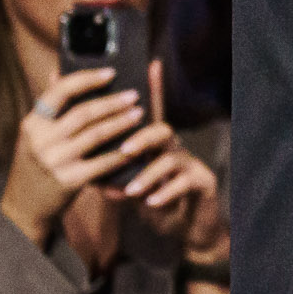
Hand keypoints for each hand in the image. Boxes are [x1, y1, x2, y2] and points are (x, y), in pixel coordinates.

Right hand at [0, 66, 146, 246]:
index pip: (60, 91)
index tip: (111, 72)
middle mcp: (41, 140)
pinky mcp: (70, 180)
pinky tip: (136, 146)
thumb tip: (58, 69)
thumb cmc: (36, 163)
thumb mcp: (34, 135)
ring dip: (122, 122)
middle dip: (113, 102)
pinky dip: (121, 152)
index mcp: (32, 123)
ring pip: (97, 135)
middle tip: (134, 95)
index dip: (87, 79)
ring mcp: (55, 161)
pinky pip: (103, 162)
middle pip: (84, 113)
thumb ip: (50, 108)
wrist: (24, 207)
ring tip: (139, 114)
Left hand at [107, 64, 225, 260]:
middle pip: (162, 129)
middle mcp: (173, 149)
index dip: (153, 87)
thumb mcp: (132, 187)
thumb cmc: (155, 201)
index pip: (151, 113)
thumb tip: (90, 173)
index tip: (150, 64)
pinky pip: (185, 182)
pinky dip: (166, 193)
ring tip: (133, 189)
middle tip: (124, 150)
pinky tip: (152, 202)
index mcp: (154, 146)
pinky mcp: (202, 182)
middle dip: (142, 137)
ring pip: (173, 157)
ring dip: (150, 172)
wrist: (186, 229)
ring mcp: (190, 164)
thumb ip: (115, 176)